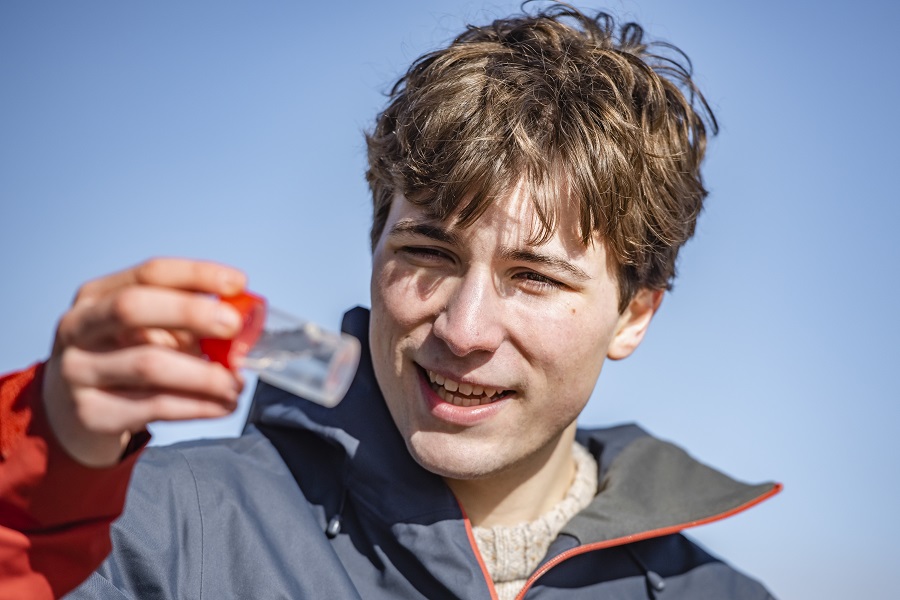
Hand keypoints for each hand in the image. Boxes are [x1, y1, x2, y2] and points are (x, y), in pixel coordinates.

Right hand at [43, 258, 247, 466]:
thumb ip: (184, 321)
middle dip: (190, 313)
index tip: (238, 283)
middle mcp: (77, 328)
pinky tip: (223, 406)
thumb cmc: (124, 360)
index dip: (196, 274)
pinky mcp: (90, 414)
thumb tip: (240, 323)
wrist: (76, 414)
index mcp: (95, 296)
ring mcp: (77, 372)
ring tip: (237, 383)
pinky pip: (155, 407)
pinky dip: (198, 406)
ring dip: (205, 375)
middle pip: (132, 308)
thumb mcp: (146, 331)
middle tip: (234, 326)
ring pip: (149, 365)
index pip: (149, 274)